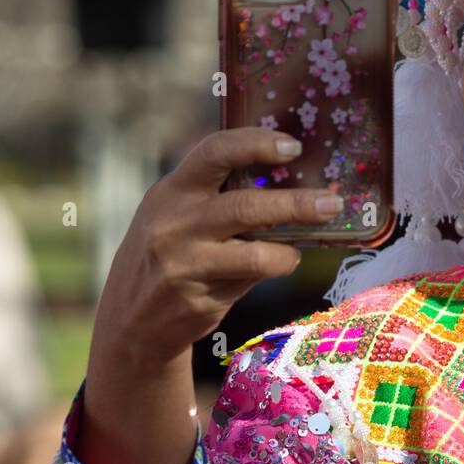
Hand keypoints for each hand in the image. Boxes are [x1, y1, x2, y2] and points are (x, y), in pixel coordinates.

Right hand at [89, 127, 344, 374]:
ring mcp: (183, 265)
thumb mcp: (177, 213)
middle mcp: (172, 225)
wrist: (131, 319)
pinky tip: (277, 266)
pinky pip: (249, 282)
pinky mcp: (196, 300)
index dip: (255, 144)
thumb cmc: (172, 251)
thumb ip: (217, 195)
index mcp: (171, 191)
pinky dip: (271, 270)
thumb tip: (293, 179)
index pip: (214, 152)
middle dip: (296, 204)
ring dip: (289, 251)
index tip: (292, 147)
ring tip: (299, 248)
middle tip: (332, 203)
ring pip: (255, 254)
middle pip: (246, 206)